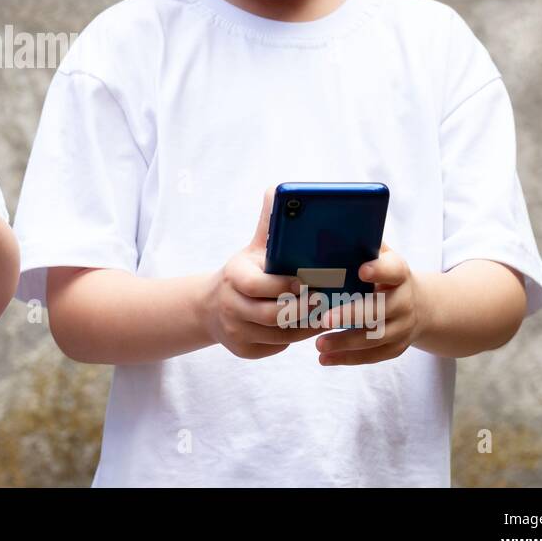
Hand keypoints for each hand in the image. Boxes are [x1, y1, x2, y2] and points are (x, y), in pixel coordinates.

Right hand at [200, 186, 318, 358]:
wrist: (211, 306)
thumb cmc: (245, 272)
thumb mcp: (253, 248)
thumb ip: (268, 224)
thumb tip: (274, 189)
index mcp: (233, 276)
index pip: (258, 285)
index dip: (285, 286)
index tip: (308, 283)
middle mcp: (229, 305)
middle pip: (273, 315)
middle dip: (304, 309)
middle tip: (330, 302)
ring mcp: (235, 331)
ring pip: (280, 335)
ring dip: (306, 326)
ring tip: (329, 314)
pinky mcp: (243, 351)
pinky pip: (277, 348)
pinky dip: (297, 339)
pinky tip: (313, 328)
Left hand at [314, 242, 427, 365]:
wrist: (423, 305)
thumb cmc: (386, 274)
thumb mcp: (382, 256)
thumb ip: (361, 245)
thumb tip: (325, 228)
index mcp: (400, 274)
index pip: (394, 270)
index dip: (380, 270)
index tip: (361, 270)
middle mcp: (405, 301)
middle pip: (380, 309)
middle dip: (351, 314)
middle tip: (324, 318)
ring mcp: (403, 327)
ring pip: (376, 338)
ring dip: (346, 342)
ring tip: (318, 344)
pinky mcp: (397, 347)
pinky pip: (374, 356)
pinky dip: (348, 359)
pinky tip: (324, 359)